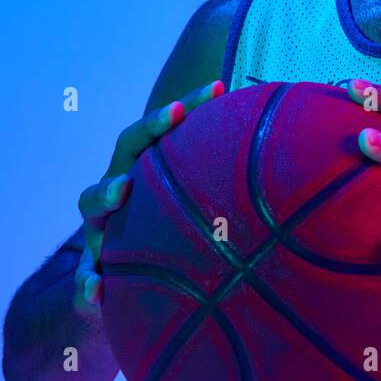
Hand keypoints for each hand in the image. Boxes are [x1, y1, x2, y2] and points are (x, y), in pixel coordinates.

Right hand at [72, 79, 224, 314]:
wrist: (143, 277)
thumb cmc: (182, 228)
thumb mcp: (202, 203)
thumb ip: (232, 182)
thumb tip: (295, 155)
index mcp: (147, 166)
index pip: (160, 130)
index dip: (181, 110)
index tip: (214, 88)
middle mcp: (122, 187)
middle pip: (125, 152)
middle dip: (146, 132)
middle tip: (172, 116)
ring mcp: (103, 223)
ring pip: (92, 203)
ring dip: (103, 193)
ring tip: (119, 192)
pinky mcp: (96, 267)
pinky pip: (86, 275)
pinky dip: (87, 282)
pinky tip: (96, 292)